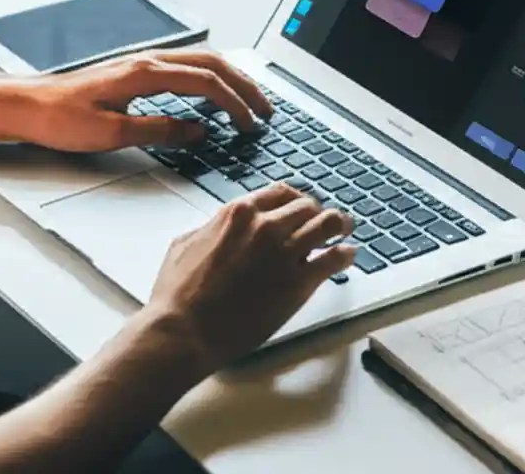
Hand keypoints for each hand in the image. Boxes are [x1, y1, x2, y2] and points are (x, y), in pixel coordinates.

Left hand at [12, 49, 272, 151]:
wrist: (26, 106)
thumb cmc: (59, 120)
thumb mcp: (112, 134)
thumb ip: (160, 131)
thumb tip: (199, 131)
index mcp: (145, 73)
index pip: (206, 82)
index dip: (234, 103)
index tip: (250, 124)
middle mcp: (148, 61)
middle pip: (213, 64)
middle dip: (245, 86)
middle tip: (266, 110)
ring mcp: (143, 63)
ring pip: (202, 61)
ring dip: (231, 79)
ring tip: (249, 100)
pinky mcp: (137, 71)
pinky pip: (186, 67)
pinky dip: (211, 78)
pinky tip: (213, 94)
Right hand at [148, 184, 354, 372]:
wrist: (184, 331)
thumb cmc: (177, 296)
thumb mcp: (185, 245)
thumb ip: (211, 230)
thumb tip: (219, 229)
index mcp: (237, 213)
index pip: (280, 192)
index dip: (295, 200)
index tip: (301, 207)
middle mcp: (265, 226)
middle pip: (308, 206)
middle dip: (317, 213)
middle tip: (325, 223)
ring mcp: (285, 252)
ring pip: (328, 223)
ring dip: (339, 226)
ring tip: (344, 232)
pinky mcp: (299, 282)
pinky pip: (335, 258)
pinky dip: (345, 254)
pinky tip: (347, 255)